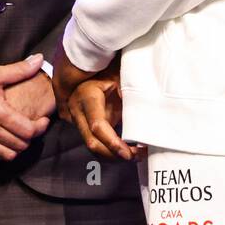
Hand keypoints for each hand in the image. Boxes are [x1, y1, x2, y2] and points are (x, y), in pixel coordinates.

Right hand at [0, 56, 50, 163]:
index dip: (41, 128)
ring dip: (16, 148)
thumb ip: (20, 69)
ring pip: (6, 156)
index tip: (43, 121)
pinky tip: (2, 142)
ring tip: (17, 136)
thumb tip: (39, 60)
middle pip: (20, 145)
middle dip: (30, 138)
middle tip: (31, 127)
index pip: (28, 131)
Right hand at [52, 48, 140, 162]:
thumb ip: (129, 94)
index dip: (112, 142)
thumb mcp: (120, 78)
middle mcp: (79, 111)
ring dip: (114, 155)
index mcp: (87, 97)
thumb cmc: (109, 70)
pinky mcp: (86, 125)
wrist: (94, 68)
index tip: (129, 152)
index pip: (97, 125)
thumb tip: (146, 115)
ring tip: (136, 155)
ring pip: (93, 146)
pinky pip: (97, 143)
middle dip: (114, 154)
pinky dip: (111, 151)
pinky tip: (127, 151)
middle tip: (137, 156)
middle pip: (92, 142)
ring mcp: (80, 120)